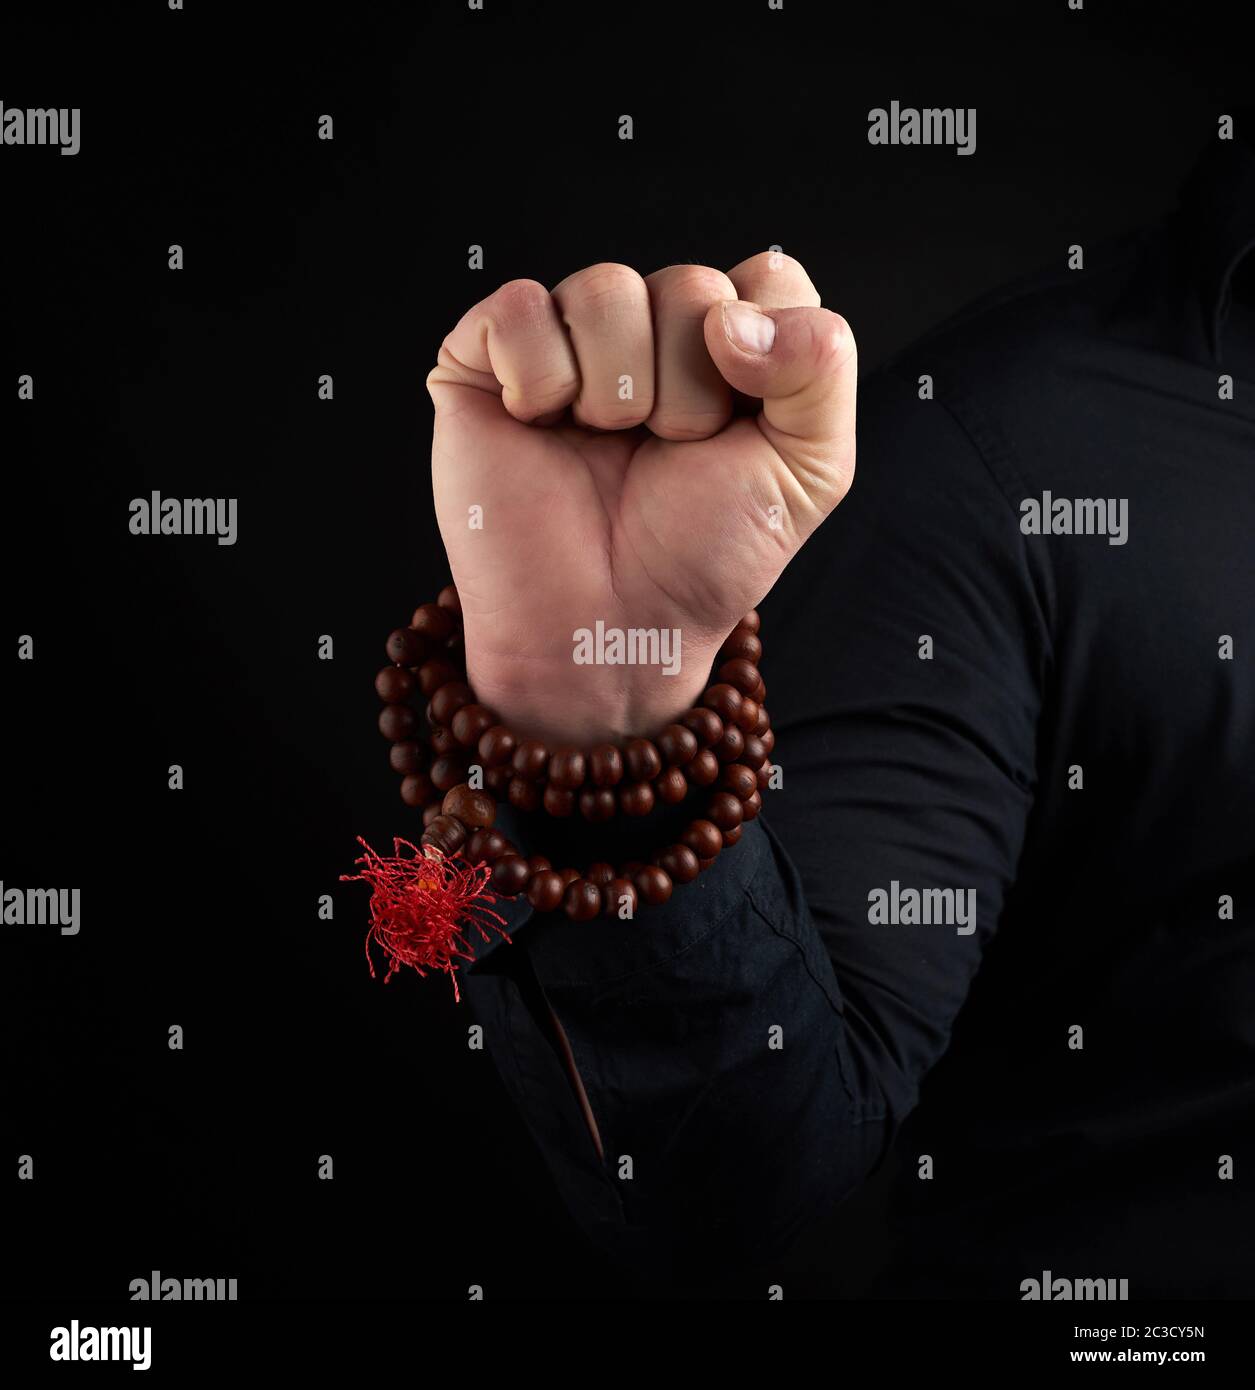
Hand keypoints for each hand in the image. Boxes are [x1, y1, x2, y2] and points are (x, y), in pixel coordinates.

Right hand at [425, 253, 856, 743]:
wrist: (612, 627)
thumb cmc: (699, 557)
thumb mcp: (808, 471)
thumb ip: (821, 366)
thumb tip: (733, 314)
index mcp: (726, 351)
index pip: (765, 279)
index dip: (764, 352)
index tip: (737, 427)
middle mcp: (648, 336)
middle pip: (690, 285)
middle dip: (690, 390)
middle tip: (665, 453)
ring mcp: (567, 346)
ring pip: (605, 289)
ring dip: (619, 390)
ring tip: (607, 444)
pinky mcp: (487, 363)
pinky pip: (520, 309)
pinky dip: (540, 377)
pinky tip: (541, 425)